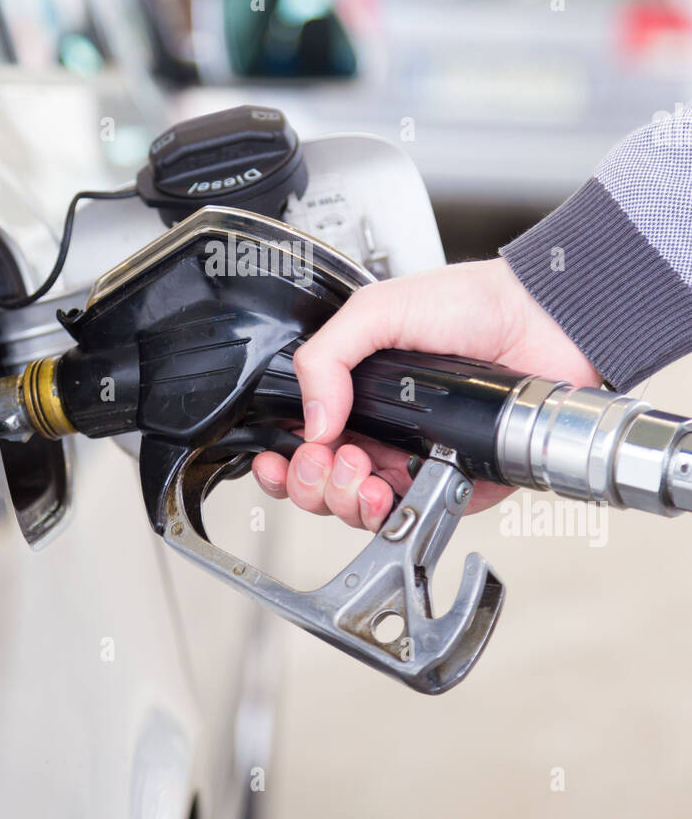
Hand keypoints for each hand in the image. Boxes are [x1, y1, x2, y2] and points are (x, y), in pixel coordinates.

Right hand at [251, 257, 600, 528]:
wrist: (541, 318)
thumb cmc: (471, 302)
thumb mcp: (378, 310)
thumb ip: (327, 356)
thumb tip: (312, 422)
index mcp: (358, 393)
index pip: (306, 442)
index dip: (284, 461)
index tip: (278, 459)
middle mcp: (383, 431)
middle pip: (325, 487)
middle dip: (314, 485)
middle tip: (331, 460)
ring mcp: (419, 460)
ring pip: (363, 511)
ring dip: (348, 502)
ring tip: (363, 475)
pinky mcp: (460, 483)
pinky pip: (419, 516)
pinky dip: (398, 514)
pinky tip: (393, 489)